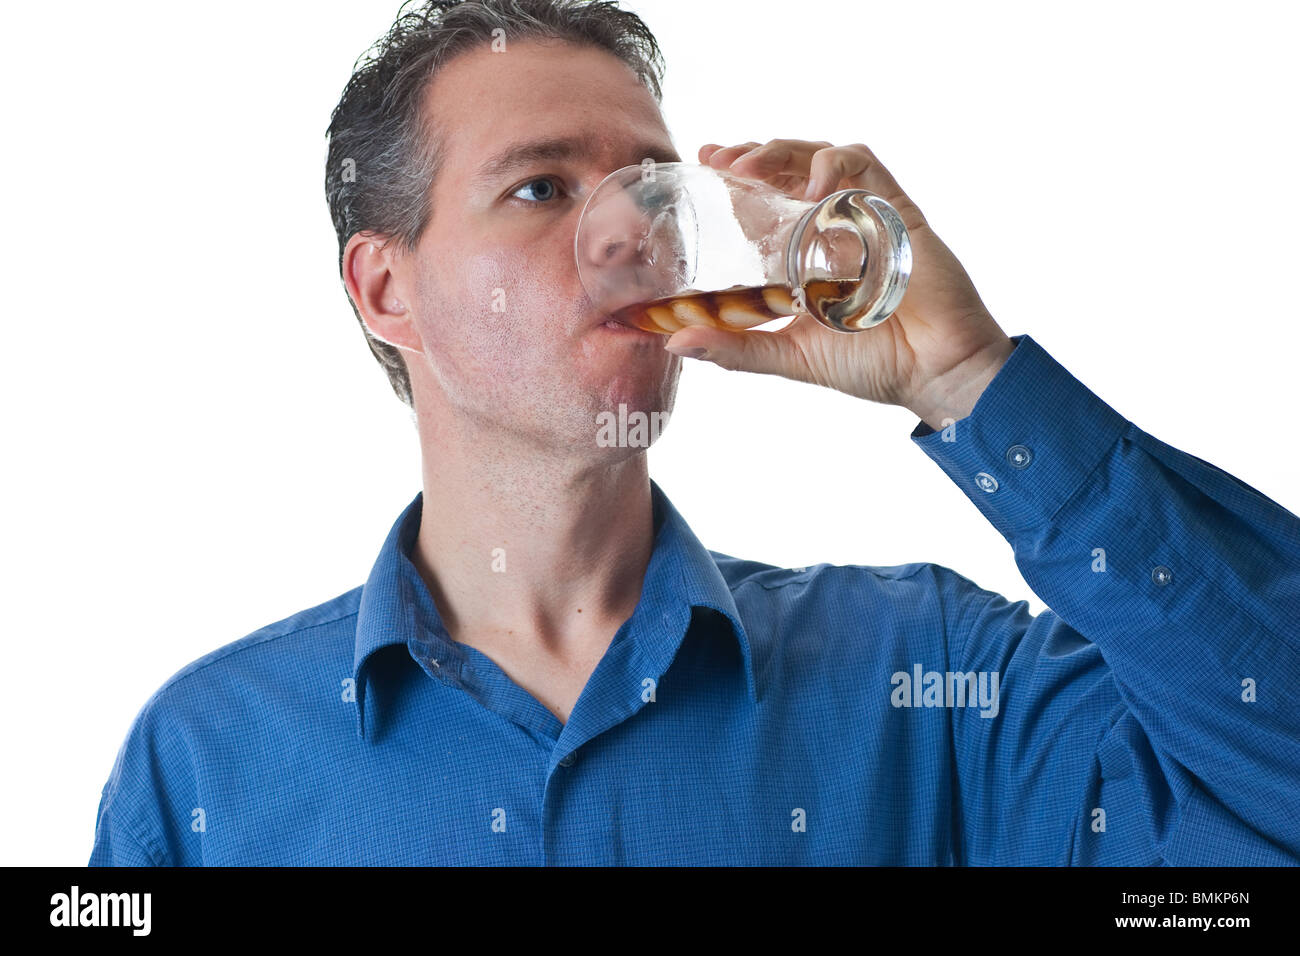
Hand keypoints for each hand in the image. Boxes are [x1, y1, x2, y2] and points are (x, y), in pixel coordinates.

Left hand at [664, 139, 1015, 427]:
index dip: (736, 174)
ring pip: (821, 156)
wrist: (935, 372)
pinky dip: (834, 166)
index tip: (702, 161)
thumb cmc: (873, 364)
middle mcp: (834, 226)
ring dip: (781, 152)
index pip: (767, 197)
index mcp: (807, 253)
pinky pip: (865, 167)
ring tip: (746, 167)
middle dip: (751, 154)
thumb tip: (675, 343)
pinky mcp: (897, 211)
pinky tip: (810, 187)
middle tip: (717, 158)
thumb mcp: (789, 355)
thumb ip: (735, 348)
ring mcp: (866, 216)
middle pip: (789, 167)